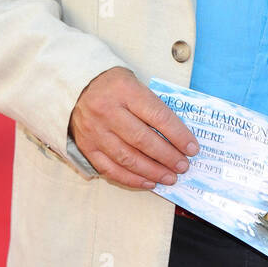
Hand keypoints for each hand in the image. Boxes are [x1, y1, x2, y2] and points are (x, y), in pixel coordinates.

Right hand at [69, 66, 198, 189]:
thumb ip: (153, 106)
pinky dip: (131, 179)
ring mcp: (95, 131)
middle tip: (183, 166)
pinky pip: (110, 168)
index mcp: (125, 91)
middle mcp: (108, 111)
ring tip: (170, 177)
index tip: (192, 149)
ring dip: (152, 171)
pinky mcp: (86, 146)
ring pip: (127, 157)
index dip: (178, 135)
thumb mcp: (135, 83)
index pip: (158, 116)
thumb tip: (178, 136)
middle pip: (143, 140)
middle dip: (168, 157)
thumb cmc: (113, 85)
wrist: (74, 87)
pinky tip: (148, 182)